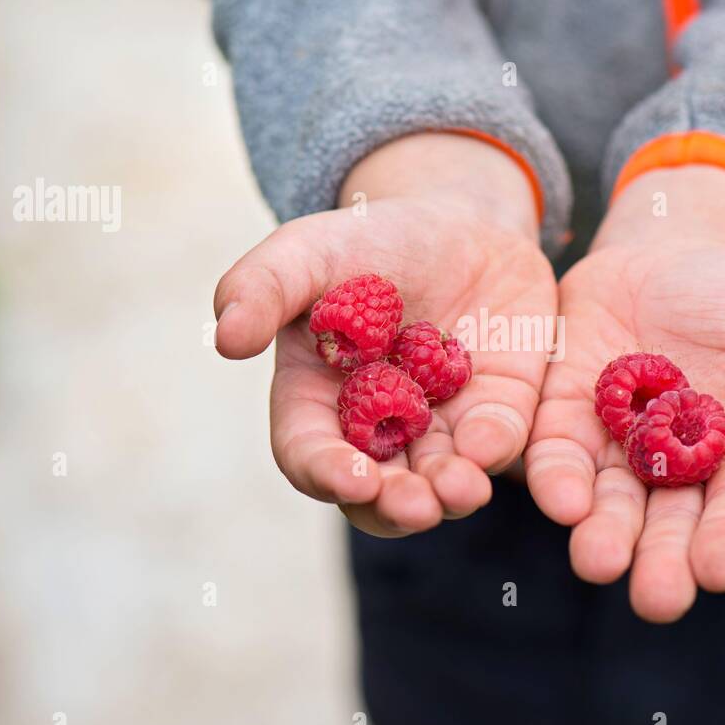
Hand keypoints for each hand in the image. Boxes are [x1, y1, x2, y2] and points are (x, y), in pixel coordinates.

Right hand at [214, 133, 556, 536]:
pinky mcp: (497, 412)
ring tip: (462, 489)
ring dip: (450, 494)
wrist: (455, 219)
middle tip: (415, 505)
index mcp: (317, 402)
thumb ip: (262, 287)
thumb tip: (226, 337)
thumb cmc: (363, 242)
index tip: (353, 479)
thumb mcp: (306, 251)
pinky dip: (494, 450)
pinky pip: (498, 443)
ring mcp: (440, 428)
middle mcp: (377, 432)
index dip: (328, 473)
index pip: (311, 455)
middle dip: (396, 506)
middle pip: (379, 493)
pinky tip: (489, 446)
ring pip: (441, 483)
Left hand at [525, 166, 724, 621]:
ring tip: (598, 561)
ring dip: (602, 535)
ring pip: (608, 504)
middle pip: (669, 527)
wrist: (665, 260)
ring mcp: (617, 448)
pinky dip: (555, 477)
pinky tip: (556, 497)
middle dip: (661, 563)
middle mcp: (677, 470)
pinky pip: (557, 455)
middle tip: (656, 599)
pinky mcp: (564, 419)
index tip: (720, 571)